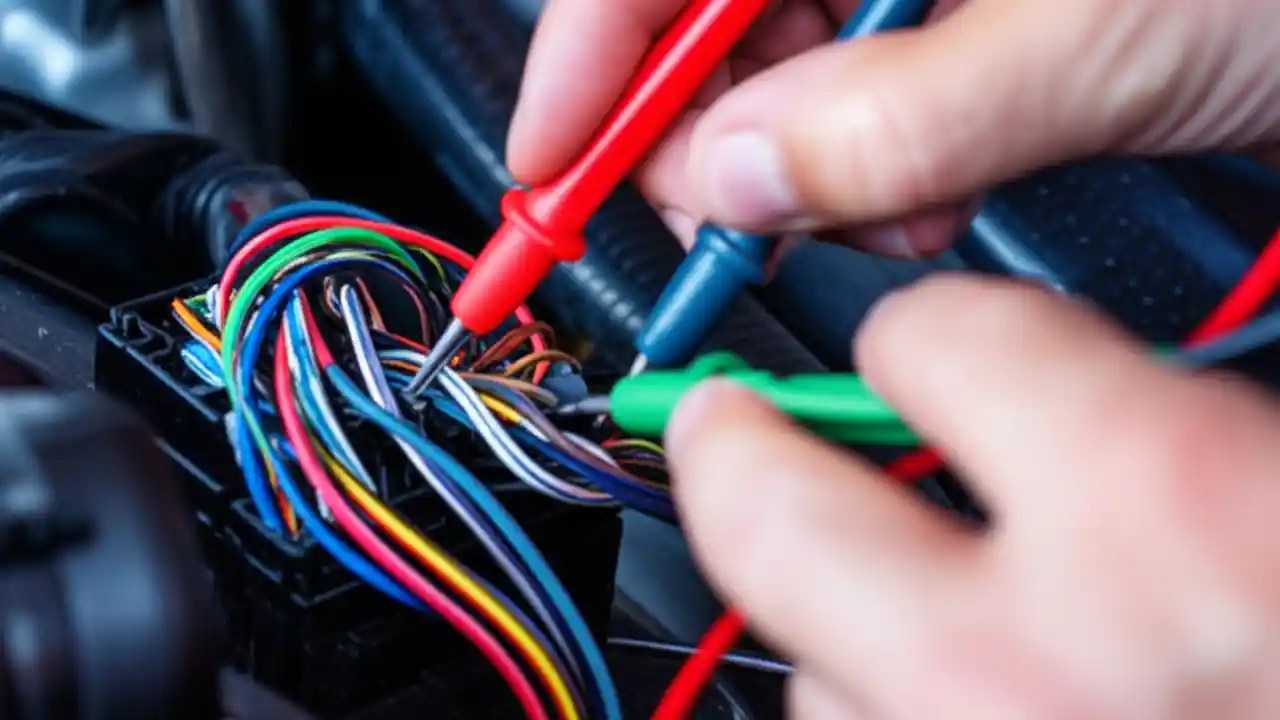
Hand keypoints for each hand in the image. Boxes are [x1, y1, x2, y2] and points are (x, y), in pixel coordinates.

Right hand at [509, 0, 1279, 256]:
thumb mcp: (1097, 36)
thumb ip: (898, 117)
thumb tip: (732, 176)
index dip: (587, 54)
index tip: (552, 163)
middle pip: (712, 15)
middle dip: (713, 136)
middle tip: (726, 225)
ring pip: (787, 73)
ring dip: (807, 172)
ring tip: (878, 215)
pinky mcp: (961, 25)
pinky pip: (866, 102)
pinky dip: (871, 172)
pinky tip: (919, 199)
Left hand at [667, 275, 1279, 718]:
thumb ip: (1187, 437)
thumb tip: (1045, 398)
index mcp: (1170, 516)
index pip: (934, 339)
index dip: (927, 331)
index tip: (918, 343)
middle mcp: (1034, 668)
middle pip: (763, 508)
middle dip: (737, 445)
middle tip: (724, 422)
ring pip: (808, 680)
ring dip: (844, 634)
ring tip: (922, 627)